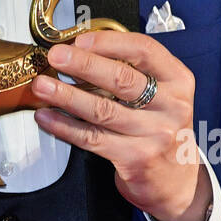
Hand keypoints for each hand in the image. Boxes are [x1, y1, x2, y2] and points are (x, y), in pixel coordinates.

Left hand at [30, 30, 210, 220]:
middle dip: (83, 65)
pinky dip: (65, 126)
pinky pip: (93, 138)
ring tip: (42, 86)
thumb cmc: (160, 128)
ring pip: (103, 110)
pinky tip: (47, 117)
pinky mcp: (137, 158)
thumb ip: (132, 71)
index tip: (81, 40)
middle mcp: (171, 105)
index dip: (110, 42)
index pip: (145, 50)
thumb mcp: (161, 94)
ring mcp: (155, 134)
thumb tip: (81, 51)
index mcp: (177, 80)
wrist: (176, 180)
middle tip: (56, 56)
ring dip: (67, 96)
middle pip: (122, 79)